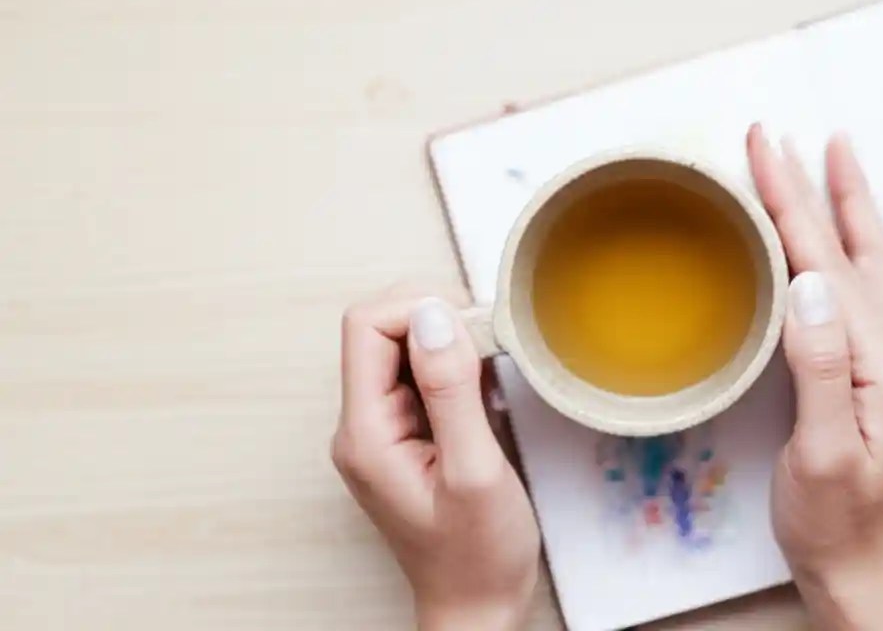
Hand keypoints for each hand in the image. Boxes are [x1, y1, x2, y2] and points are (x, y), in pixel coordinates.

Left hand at [332, 285, 539, 630]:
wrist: (476, 606)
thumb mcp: (476, 470)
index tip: (473, 328)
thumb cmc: (479, 555)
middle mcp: (362, 425)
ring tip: (492, 374)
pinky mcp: (406, 434)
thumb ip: (451, 389)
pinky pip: (421, 375)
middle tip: (489, 344)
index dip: (419, 309)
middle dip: (435, 317)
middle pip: (381, 329)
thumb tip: (433, 314)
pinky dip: (456, 367)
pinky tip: (485, 393)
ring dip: (449, 342)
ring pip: (403, 347)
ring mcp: (382, 430)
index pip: (367, 327)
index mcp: (366, 433)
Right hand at [747, 125, 882, 629]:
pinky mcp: (862, 369)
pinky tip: (825, 238)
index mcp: (880, 360)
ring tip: (826, 158)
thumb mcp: (821, 449)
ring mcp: (880, 357)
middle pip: (853, 248)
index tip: (764, 149)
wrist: (856, 565)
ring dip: (841, 207)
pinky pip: (851, 287)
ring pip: (861, 262)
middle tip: (785, 134)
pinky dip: (837, 245)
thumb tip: (806, 283)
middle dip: (818, 186)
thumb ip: (819, 365)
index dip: (792, 203)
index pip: (828, 264)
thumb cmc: (833, 518)